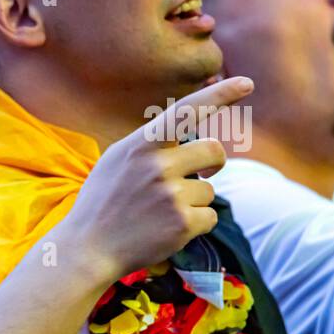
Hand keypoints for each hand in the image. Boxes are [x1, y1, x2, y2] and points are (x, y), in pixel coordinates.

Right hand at [61, 76, 253, 282]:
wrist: (86, 250)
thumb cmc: (101, 204)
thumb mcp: (115, 162)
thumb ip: (148, 145)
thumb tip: (186, 132)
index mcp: (140, 145)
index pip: (185, 111)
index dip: (219, 95)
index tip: (246, 83)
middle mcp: (157, 166)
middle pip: (214, 151)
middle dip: (213, 164)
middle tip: (202, 175)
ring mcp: (171, 195)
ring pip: (210, 190)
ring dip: (194, 201)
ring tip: (161, 214)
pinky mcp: (182, 224)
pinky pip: (210, 216)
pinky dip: (196, 225)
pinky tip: (168, 231)